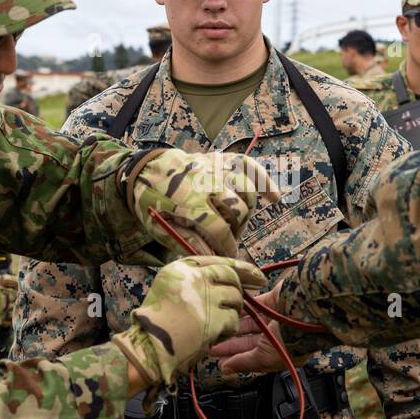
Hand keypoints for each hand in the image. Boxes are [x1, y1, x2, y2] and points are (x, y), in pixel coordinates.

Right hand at [113, 256, 266, 392]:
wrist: (148, 348)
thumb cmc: (155, 323)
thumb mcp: (168, 287)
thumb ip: (192, 279)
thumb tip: (225, 277)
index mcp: (182, 267)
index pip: (219, 261)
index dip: (241, 268)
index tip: (257, 274)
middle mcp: (195, 278)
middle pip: (231, 277)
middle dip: (242, 289)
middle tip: (245, 301)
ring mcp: (206, 298)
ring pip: (236, 298)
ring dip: (233, 311)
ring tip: (220, 322)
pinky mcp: (214, 319)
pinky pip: (233, 320)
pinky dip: (228, 329)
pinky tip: (216, 335)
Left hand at [130, 150, 277, 257]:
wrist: (145, 169)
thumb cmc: (151, 202)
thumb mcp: (160, 227)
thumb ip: (188, 242)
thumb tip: (214, 258)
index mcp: (189, 199)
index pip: (219, 229)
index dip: (227, 246)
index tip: (229, 257)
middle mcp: (207, 181)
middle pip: (237, 211)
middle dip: (236, 231)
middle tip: (227, 238)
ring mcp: (216, 167)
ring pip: (247, 191)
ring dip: (245, 211)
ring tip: (235, 222)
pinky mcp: (221, 159)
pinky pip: (250, 167)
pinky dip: (264, 181)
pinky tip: (274, 198)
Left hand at [210, 284, 287, 374]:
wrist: (304, 311)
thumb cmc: (292, 338)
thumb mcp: (266, 358)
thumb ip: (245, 363)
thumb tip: (226, 369)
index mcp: (282, 354)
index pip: (255, 359)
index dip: (237, 359)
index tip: (220, 361)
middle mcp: (280, 336)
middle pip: (250, 341)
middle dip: (231, 344)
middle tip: (213, 344)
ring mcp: (276, 318)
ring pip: (250, 323)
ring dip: (234, 326)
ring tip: (216, 329)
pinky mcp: (273, 301)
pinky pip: (253, 304)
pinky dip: (242, 307)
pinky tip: (228, 312)